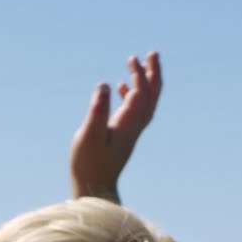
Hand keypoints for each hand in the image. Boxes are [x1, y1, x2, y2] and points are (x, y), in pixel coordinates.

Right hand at [69, 51, 161, 201]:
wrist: (95, 187)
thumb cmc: (88, 163)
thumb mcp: (88, 135)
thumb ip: (97, 110)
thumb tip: (104, 84)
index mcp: (129, 123)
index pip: (142, 93)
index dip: (140, 75)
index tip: (133, 60)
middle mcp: (135, 125)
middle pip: (152, 95)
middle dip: (153, 74)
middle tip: (152, 53)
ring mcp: (130, 130)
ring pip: (146, 101)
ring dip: (145, 82)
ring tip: (139, 64)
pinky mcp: (123, 134)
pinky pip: (134, 109)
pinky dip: (131, 95)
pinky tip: (119, 88)